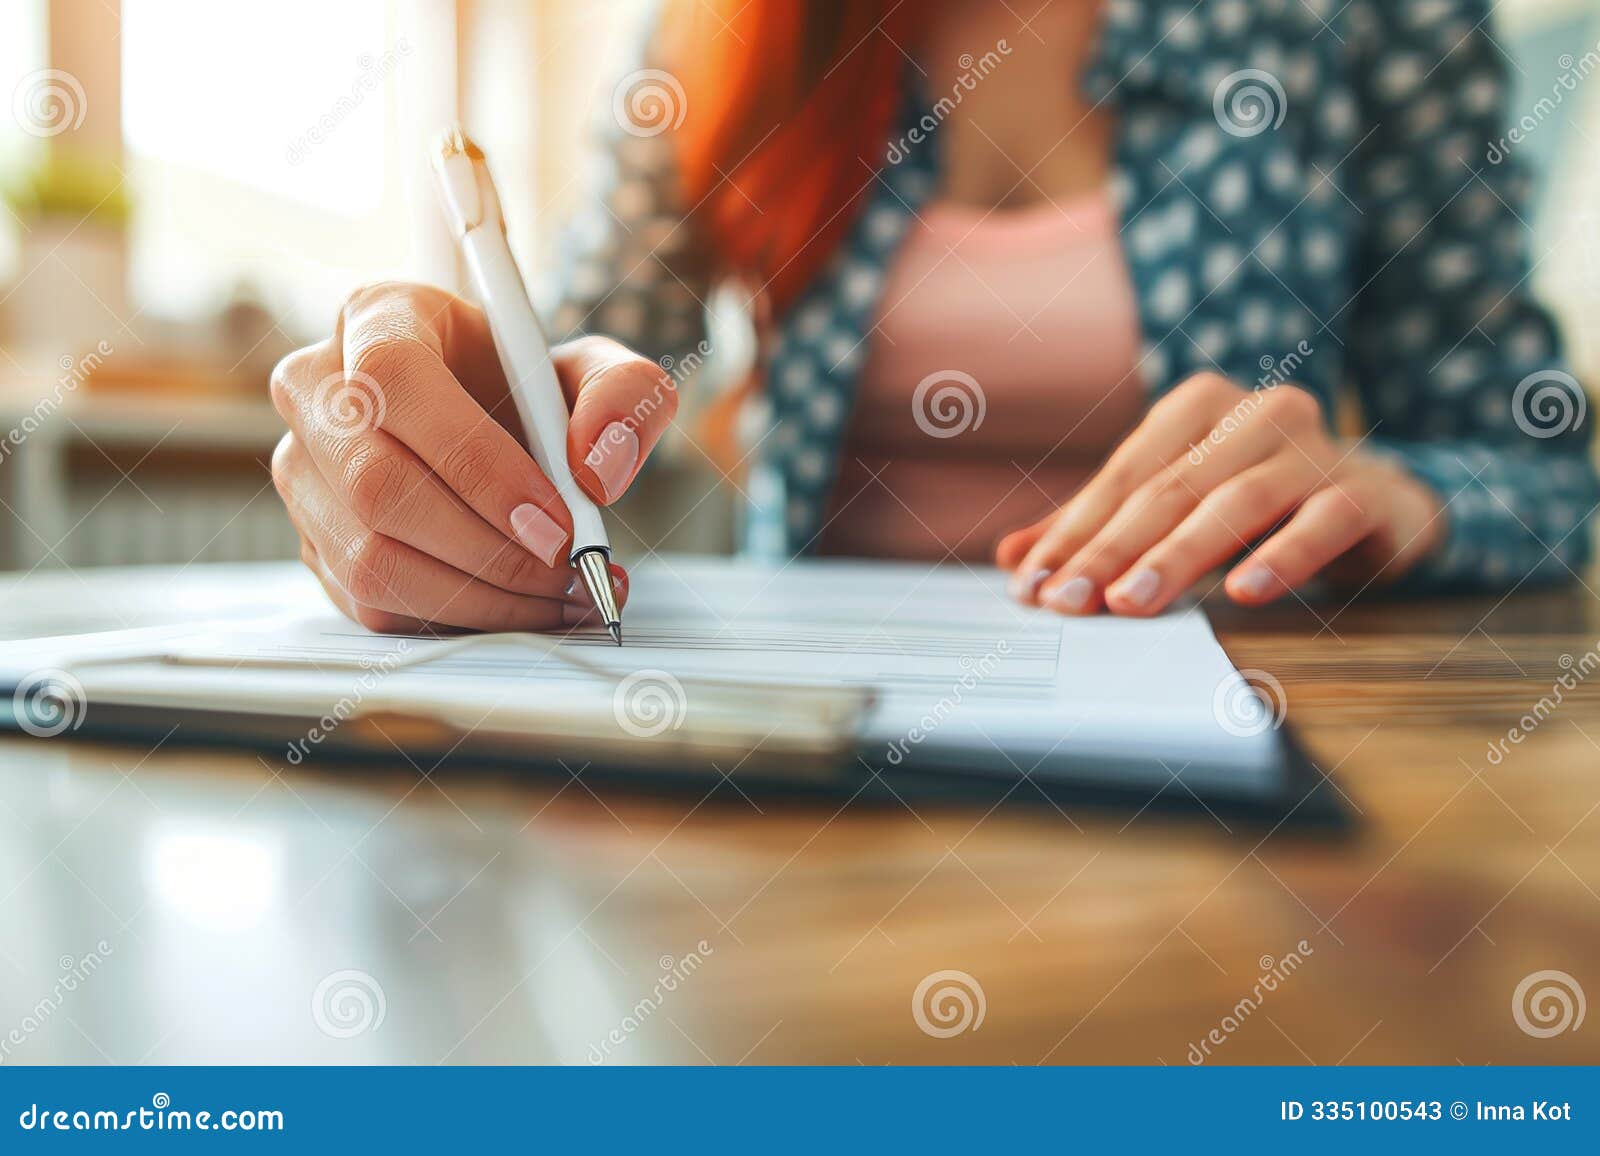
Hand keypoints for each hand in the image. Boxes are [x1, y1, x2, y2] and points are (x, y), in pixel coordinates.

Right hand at [270, 282, 675, 632]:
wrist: (494, 427)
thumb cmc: (529, 389)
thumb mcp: (595, 370)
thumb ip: (622, 393)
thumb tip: (597, 468)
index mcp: (379, 316)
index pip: (396, 380)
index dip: (475, 460)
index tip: (554, 517)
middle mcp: (318, 389)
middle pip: (375, 484)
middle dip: (488, 547)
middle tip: (567, 567)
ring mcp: (304, 471)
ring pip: (369, 558)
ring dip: (480, 596)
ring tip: (560, 595)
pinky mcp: (314, 542)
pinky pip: (373, 603)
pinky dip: (458, 619)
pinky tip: (522, 606)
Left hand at [995, 373, 1444, 615]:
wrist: (1377, 505)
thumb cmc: (1259, 504)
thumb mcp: (1177, 509)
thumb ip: (1099, 529)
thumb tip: (1012, 561)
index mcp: (1198, 407)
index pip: (1122, 476)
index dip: (1073, 533)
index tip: (1032, 585)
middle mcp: (1254, 413)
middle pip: (1167, 489)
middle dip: (1108, 551)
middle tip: (1065, 604)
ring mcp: (1314, 447)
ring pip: (1234, 504)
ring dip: (1177, 557)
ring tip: (1130, 604)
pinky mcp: (1362, 491)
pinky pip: (1320, 522)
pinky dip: (1281, 556)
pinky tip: (1245, 592)